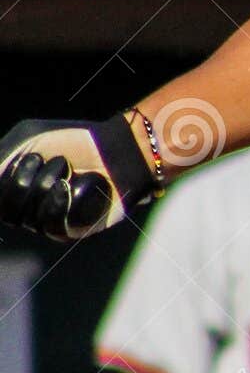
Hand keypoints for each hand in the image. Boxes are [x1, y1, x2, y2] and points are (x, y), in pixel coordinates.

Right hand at [0, 114, 157, 240]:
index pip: (0, 203)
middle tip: (49, 159)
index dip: (8, 181)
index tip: (33, 157)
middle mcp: (30, 212)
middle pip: (8, 211)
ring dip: (48, 182)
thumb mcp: (28, 139)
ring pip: (31, 216)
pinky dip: (61, 200)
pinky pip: (53, 225)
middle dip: (24, 179)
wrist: (115, 151)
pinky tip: (71, 184)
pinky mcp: (72, 232)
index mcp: (17, 192)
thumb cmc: (73, 142)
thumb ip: (1, 159)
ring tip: (69, 167)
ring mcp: (50, 224)